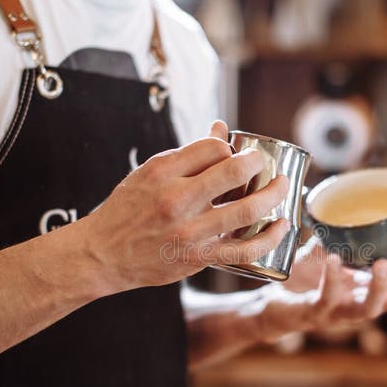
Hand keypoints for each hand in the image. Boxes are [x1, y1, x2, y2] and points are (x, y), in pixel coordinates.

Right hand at [75, 120, 289, 292]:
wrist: (103, 253)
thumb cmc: (127, 210)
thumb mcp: (149, 173)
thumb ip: (188, 154)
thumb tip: (220, 129)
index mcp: (163, 171)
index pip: (213, 147)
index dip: (231, 148)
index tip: (235, 155)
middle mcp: (176, 199)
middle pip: (234, 171)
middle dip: (259, 163)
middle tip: (265, 164)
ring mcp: (189, 231)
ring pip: (246, 210)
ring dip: (274, 195)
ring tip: (283, 187)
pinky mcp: (198, 257)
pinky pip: (244, 249)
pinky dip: (269, 237)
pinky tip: (282, 225)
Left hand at [258, 229, 386, 341]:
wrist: (270, 303)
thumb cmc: (300, 280)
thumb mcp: (322, 252)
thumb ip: (335, 234)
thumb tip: (342, 203)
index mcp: (364, 290)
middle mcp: (356, 305)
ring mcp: (337, 314)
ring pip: (368, 309)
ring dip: (379, 287)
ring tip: (382, 263)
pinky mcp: (314, 315)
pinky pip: (327, 299)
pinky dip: (332, 279)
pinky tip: (334, 260)